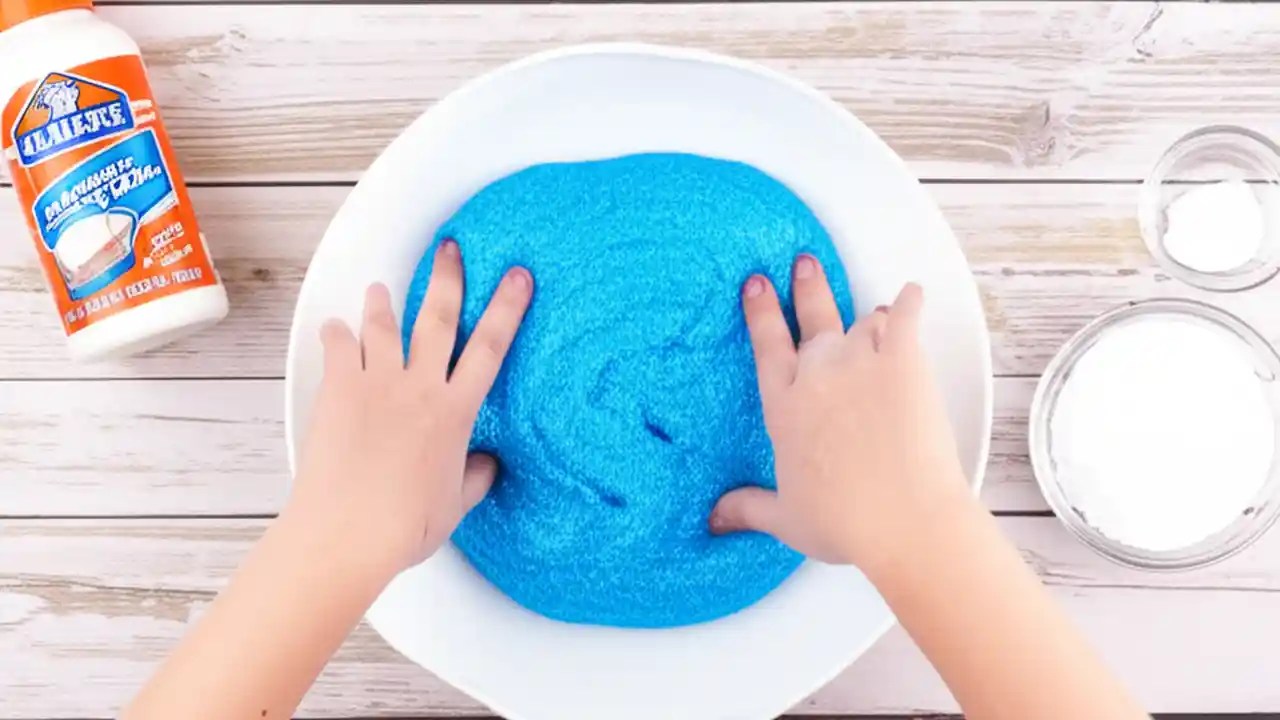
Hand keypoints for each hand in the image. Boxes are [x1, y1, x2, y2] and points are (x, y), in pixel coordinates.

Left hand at [287, 240, 532, 578]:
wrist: (347, 532)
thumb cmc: (404, 526)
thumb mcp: (454, 505)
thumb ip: (473, 478)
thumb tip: (487, 466)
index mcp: (455, 412)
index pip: (491, 348)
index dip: (508, 308)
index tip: (519, 277)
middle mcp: (419, 388)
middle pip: (439, 318)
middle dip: (449, 278)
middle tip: (451, 249)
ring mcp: (377, 385)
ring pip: (385, 326)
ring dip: (383, 303)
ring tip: (381, 288)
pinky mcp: (339, 392)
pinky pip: (340, 349)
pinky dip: (338, 335)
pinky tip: (336, 329)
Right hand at [710, 255, 967, 575]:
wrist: (904, 519)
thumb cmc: (844, 522)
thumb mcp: (785, 517)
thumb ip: (747, 508)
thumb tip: (713, 519)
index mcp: (785, 405)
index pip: (767, 345)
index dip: (760, 312)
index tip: (757, 285)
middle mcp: (818, 374)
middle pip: (811, 317)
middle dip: (806, 286)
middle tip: (805, 263)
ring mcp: (861, 362)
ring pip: (862, 319)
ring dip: (869, 316)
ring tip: (875, 311)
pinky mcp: (904, 361)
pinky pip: (906, 317)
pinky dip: (910, 303)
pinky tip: (912, 294)